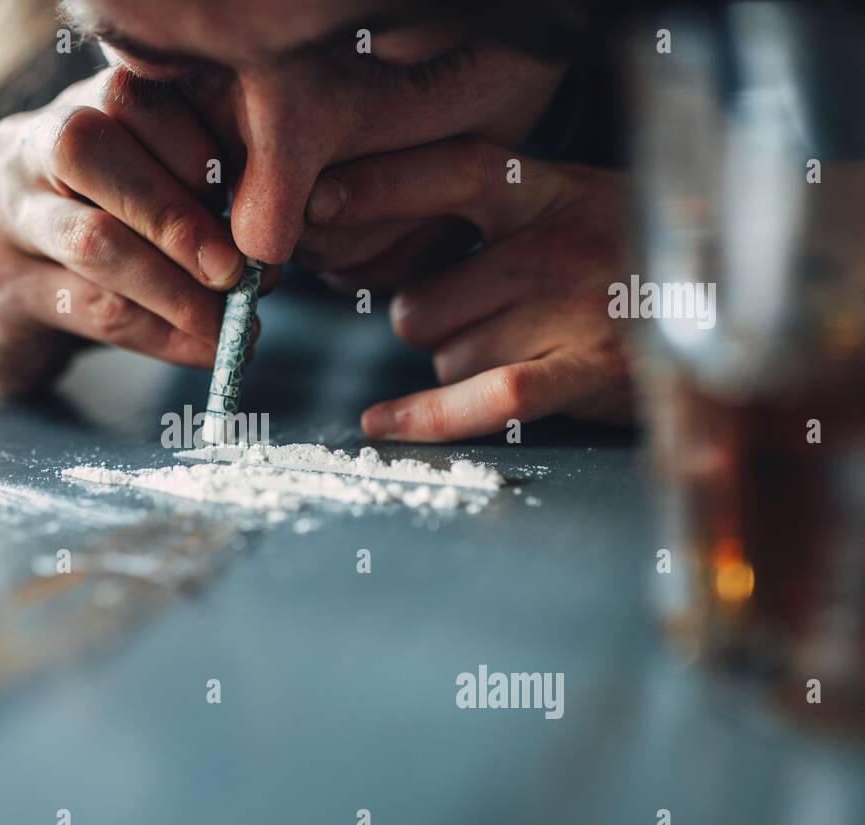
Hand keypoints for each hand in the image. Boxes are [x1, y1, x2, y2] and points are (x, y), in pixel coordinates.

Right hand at [0, 67, 273, 394]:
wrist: (3, 317)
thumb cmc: (97, 251)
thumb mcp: (141, 206)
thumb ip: (193, 201)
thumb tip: (268, 243)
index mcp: (72, 108)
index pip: (129, 95)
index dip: (196, 146)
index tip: (250, 201)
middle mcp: (25, 148)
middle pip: (89, 149)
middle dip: (177, 215)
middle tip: (240, 271)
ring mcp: (1, 216)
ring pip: (93, 240)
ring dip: (177, 289)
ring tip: (232, 323)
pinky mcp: (0, 288)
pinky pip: (91, 310)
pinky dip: (161, 336)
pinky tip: (205, 350)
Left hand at [305, 137, 633, 440]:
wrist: (732, 308)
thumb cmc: (630, 260)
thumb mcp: (573, 206)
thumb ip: (497, 218)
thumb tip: (392, 252)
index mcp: (549, 193)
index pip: (451, 172)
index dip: (382, 187)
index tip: (320, 206)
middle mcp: (554, 246)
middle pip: (422, 302)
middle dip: (428, 325)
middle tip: (477, 321)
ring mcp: (570, 310)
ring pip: (446, 356)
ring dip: (458, 366)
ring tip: (520, 349)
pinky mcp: (583, 372)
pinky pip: (481, 397)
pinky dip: (426, 417)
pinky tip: (384, 422)